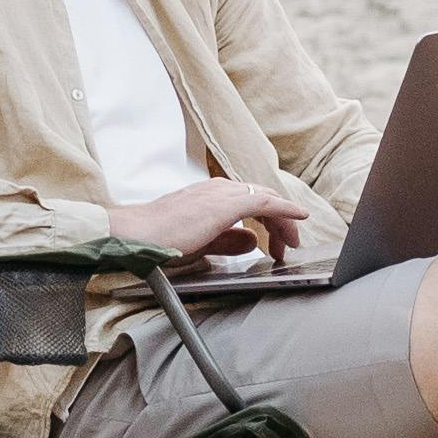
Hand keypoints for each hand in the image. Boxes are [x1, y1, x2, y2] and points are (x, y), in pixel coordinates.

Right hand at [106, 178, 304, 269]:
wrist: (139, 233)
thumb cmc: (161, 238)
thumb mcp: (202, 241)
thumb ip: (227, 241)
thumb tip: (251, 241)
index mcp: (212, 195)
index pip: (251, 201)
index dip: (269, 222)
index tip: (275, 243)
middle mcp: (220, 189)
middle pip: (263, 199)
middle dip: (280, 224)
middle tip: (287, 247)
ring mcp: (224, 194)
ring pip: (268, 201)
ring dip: (284, 222)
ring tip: (293, 243)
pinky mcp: (228, 204)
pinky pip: (267, 204)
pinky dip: (285, 210)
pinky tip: (298, 218)